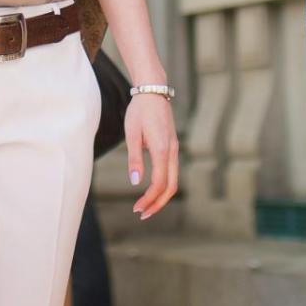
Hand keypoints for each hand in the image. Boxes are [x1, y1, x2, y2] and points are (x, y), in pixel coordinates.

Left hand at [125, 94, 178, 219]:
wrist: (153, 91)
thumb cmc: (139, 111)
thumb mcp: (132, 134)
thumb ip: (134, 159)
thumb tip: (136, 182)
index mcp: (162, 149)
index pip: (159, 183)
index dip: (149, 199)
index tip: (137, 208)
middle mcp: (172, 151)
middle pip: (171, 186)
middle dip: (157, 203)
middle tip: (142, 214)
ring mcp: (174, 149)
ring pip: (173, 180)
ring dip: (161, 196)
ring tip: (145, 206)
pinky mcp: (172, 146)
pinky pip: (171, 171)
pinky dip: (163, 184)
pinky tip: (151, 189)